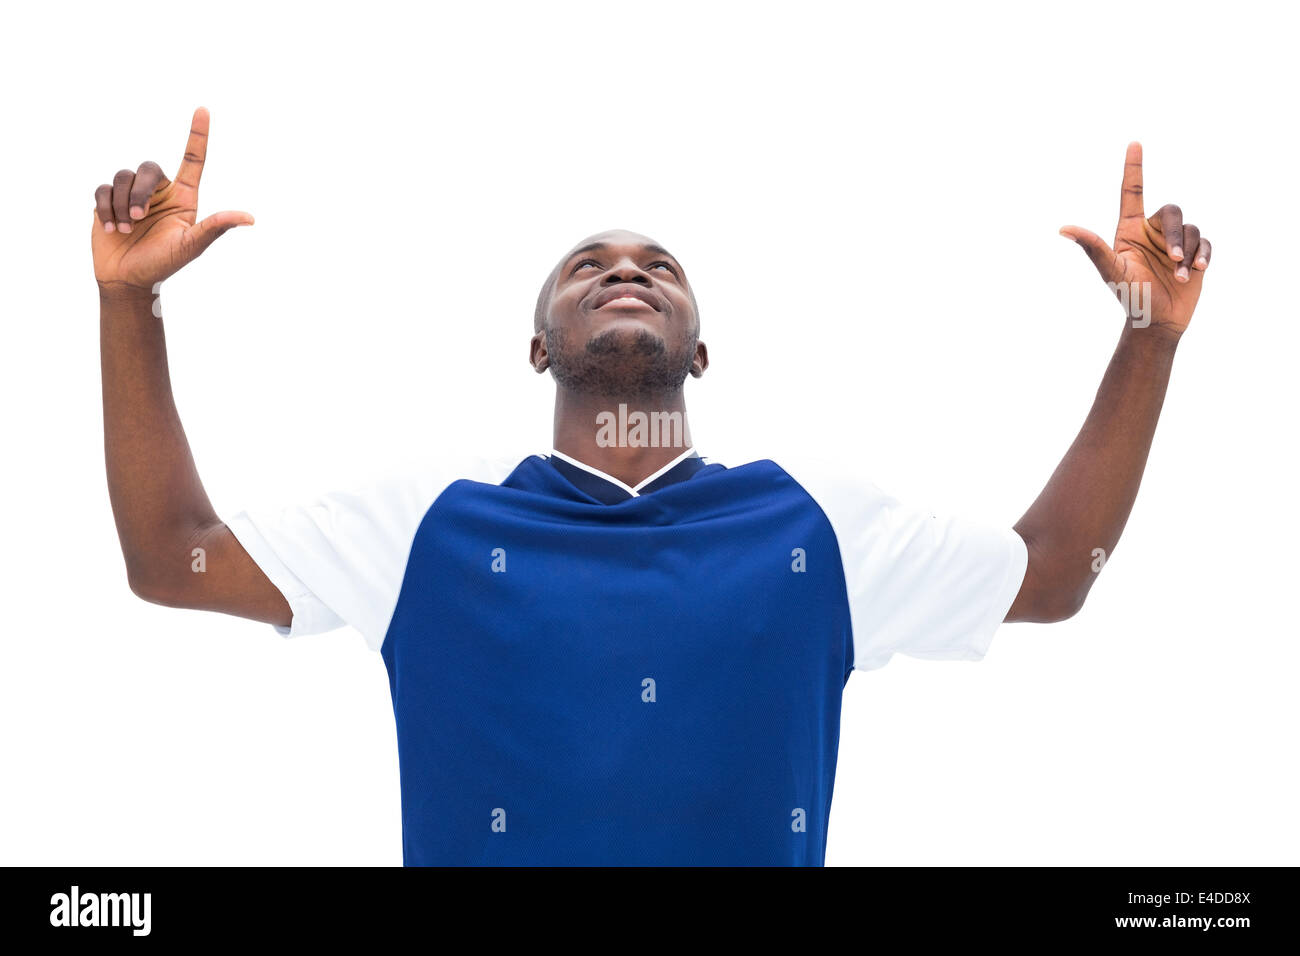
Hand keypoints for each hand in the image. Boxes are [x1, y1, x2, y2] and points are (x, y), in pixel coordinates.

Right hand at [91, 106, 252, 292]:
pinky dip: (105, 208)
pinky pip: (103, 189)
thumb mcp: (192, 246)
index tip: (203, 109)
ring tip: (125, 230)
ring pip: (122, 178)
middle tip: (138, 219)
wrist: (128, 280)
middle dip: (140, 191)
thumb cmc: (164, 264)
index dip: (197, 135)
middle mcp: (159, 192)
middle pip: (148, 168)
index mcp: (183, 198)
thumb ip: (216, 228)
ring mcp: (132, 195)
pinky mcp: (108, 201)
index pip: (193, 160)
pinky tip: (110, 229)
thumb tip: (249, 218)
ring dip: (121, 205)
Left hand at [1059, 143, 1210, 335]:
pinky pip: (1206, 243)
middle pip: (1172, 211)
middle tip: (1173, 260)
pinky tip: (1197, 271)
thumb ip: (1092, 247)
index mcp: (1130, 230)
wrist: (1156, 322)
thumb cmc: (1130, 297)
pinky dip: (1203, 255)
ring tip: (1181, 275)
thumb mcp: (1111, 271)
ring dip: (1189, 252)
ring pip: (1191, 228)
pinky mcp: (1195, 254)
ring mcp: (1175, 242)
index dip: (1134, 168)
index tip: (1135, 143)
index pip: (1133, 192)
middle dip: (1176, 235)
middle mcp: (1153, 232)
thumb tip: (1063, 229)